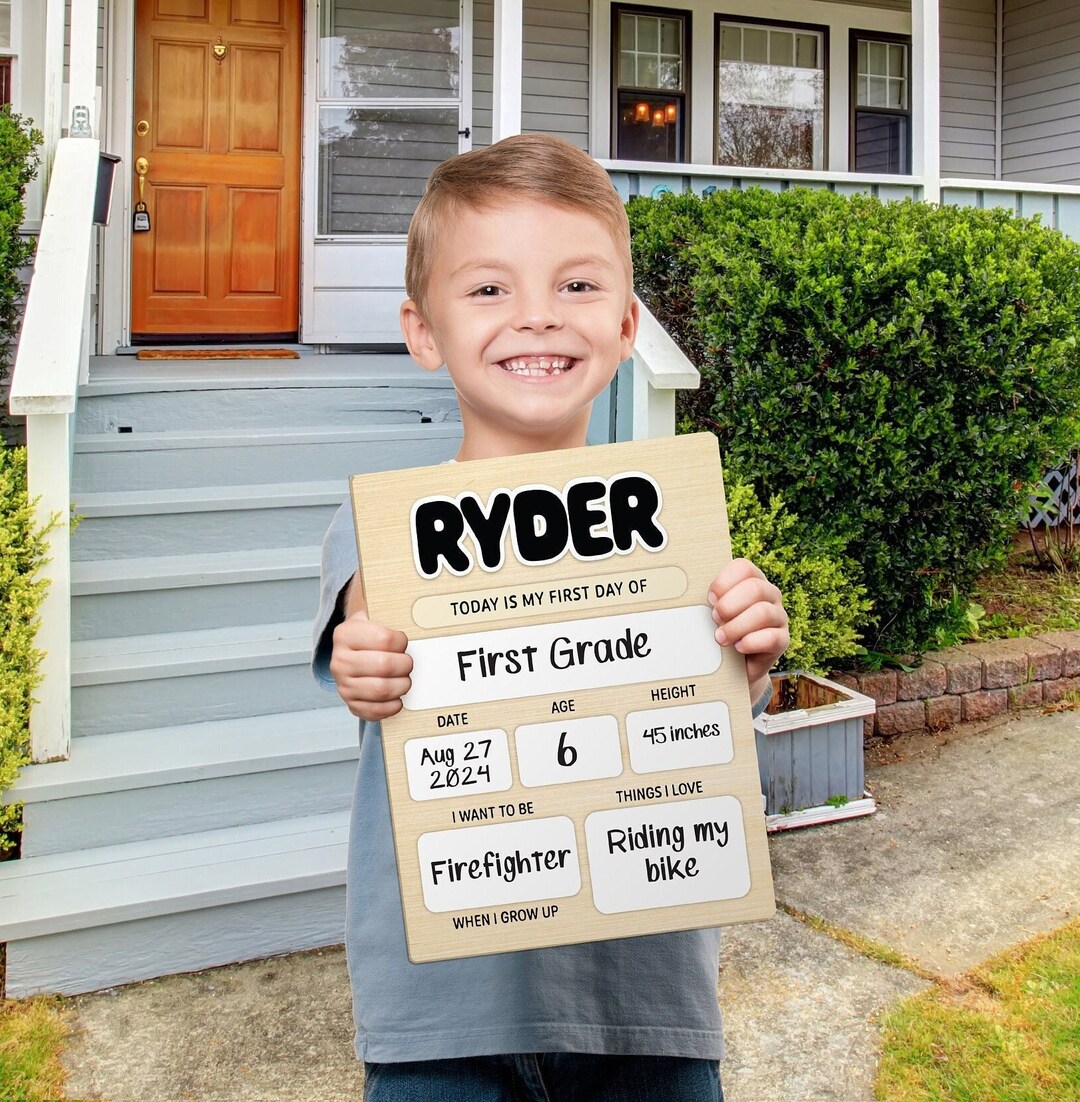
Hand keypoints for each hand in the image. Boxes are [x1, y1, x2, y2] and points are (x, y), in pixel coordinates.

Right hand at [329, 610, 412, 720]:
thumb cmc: (370, 634)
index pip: (385, 639)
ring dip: (401, 686)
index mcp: (345, 634)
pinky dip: (392, 706)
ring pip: (381, 689)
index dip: (401, 642)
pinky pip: (374, 711)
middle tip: (408, 663)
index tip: (402, 642)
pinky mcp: (350, 703)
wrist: (351, 651)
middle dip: (405, 665)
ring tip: (404, 679)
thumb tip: (417, 612)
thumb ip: (390, 615)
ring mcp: (343, 684)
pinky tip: (397, 698)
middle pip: (385, 666)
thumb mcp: (374, 616)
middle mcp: (339, 660)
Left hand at [708, 558, 788, 705]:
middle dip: (729, 605)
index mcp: (752, 580)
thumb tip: (687, 596)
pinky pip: (771, 637)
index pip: (743, 568)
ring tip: (721, 638)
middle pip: (755, 588)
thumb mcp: (713, 613)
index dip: (723, 582)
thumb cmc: (720, 630)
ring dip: (736, 626)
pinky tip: (738, 647)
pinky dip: (749, 643)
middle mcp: (769, 595)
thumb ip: (708, 601)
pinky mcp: (782, 640)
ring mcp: (779, 617)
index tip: (710, 599)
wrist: (733, 666)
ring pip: (763, 612)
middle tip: (715, 619)